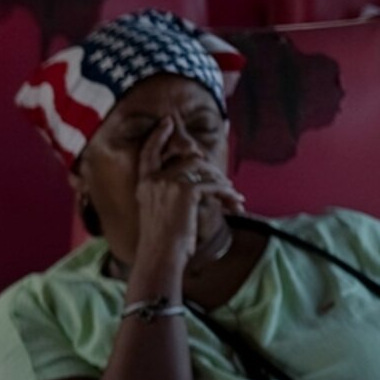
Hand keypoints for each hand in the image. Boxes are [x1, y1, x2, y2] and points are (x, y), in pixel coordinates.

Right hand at [127, 119, 240, 290]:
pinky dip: (227, 193)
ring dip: (223, 183)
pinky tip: (235, 203)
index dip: (158, 136)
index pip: (149, 152)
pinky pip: (212, 185)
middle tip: (227, 185)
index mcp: (144, 184)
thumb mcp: (159, 213)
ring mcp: (168, 183)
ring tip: (234, 197)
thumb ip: (169, 194)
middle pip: (188, 160)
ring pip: (203, 170)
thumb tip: (197, 184)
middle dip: (211, 170)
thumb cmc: (162, 242)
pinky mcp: (185, 191)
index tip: (167, 122)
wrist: (160, 256)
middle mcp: (154, 180)